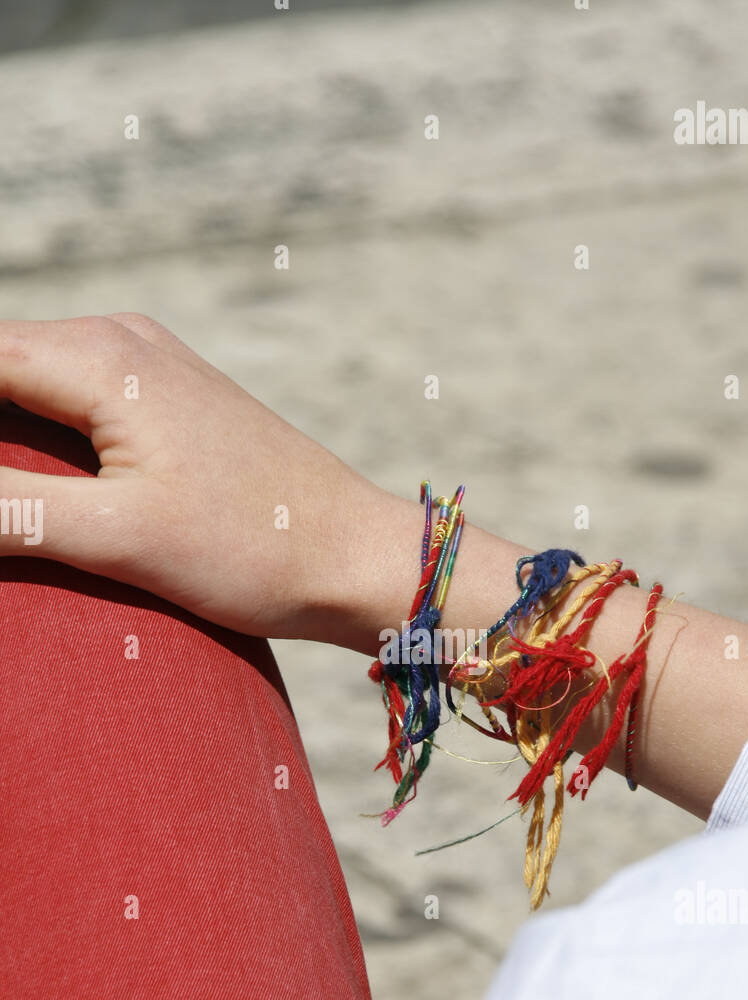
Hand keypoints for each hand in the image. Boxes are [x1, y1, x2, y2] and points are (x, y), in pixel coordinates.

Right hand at [0, 314, 370, 637]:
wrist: (356, 557)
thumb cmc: (251, 549)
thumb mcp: (116, 535)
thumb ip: (8, 507)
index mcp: (100, 358)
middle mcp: (121, 341)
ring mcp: (150, 366)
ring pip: (29, 378)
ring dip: (1, 430)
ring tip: (8, 501)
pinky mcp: (170, 401)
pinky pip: (72, 399)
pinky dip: (34, 433)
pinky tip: (24, 481)